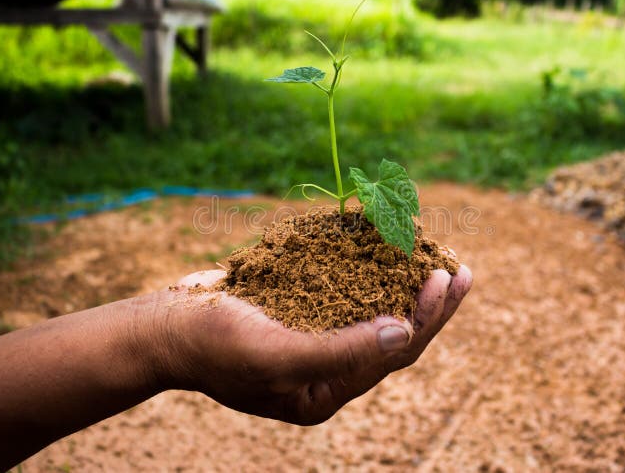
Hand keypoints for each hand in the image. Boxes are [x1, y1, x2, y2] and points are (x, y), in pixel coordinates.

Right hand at [153, 264, 471, 424]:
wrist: (163, 324)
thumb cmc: (213, 346)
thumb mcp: (277, 356)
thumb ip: (342, 350)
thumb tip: (404, 333)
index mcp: (325, 389)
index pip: (392, 355)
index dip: (426, 317)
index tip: (445, 277)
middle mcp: (325, 363)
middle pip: (391, 329)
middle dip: (426, 300)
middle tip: (461, 267)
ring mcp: (313, 331)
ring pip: (370, 302)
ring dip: (401, 276)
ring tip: (433, 249)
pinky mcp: (300, 303)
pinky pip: (342, 281)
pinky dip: (363, 258)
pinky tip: (381, 234)